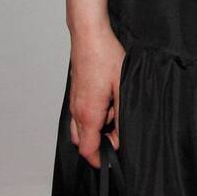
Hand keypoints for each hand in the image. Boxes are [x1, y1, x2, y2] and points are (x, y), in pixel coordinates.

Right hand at [68, 25, 126, 168]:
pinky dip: (93, 116)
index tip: (114, 158)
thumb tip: (120, 138)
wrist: (89, 36)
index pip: (88, 150)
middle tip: (118, 131)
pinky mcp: (75, 94)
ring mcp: (74, 103)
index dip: (101, 159)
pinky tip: (108, 99)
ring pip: (80, 129)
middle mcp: (77, 111)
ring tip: (114, 111)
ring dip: (97, 128)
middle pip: (82, 143)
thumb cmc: (106, 57)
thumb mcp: (122, 88)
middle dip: (100, 143)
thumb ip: (121, 117)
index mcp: (88, 114)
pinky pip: (80, 115)